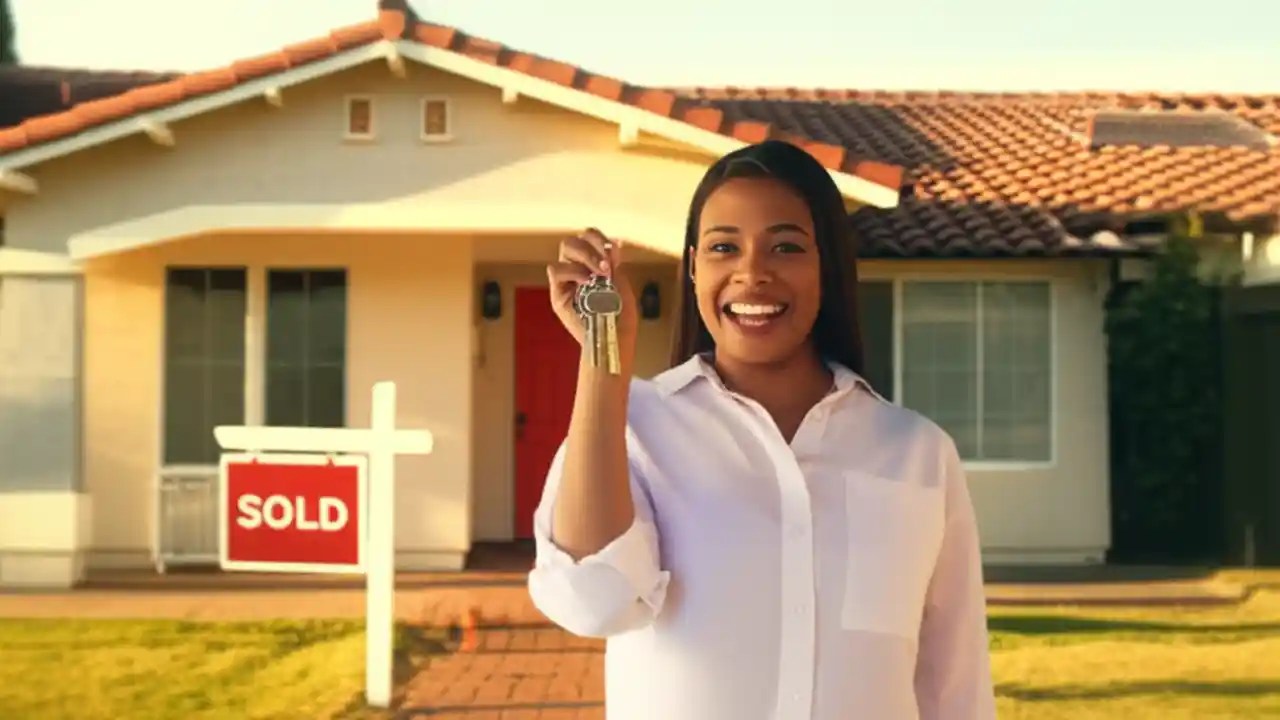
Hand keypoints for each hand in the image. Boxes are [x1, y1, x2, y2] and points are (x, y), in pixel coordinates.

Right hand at [547, 228, 638, 373]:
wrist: (614, 341)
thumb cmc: (621, 318)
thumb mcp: (622, 286)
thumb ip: (616, 265)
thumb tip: (616, 244)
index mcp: (594, 265)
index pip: (589, 237)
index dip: (600, 238)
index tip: (614, 249)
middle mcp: (578, 269)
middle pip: (576, 239)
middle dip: (593, 245)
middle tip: (606, 264)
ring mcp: (567, 281)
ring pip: (566, 248)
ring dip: (586, 256)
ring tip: (600, 273)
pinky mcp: (558, 294)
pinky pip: (555, 270)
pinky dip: (572, 271)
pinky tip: (586, 283)